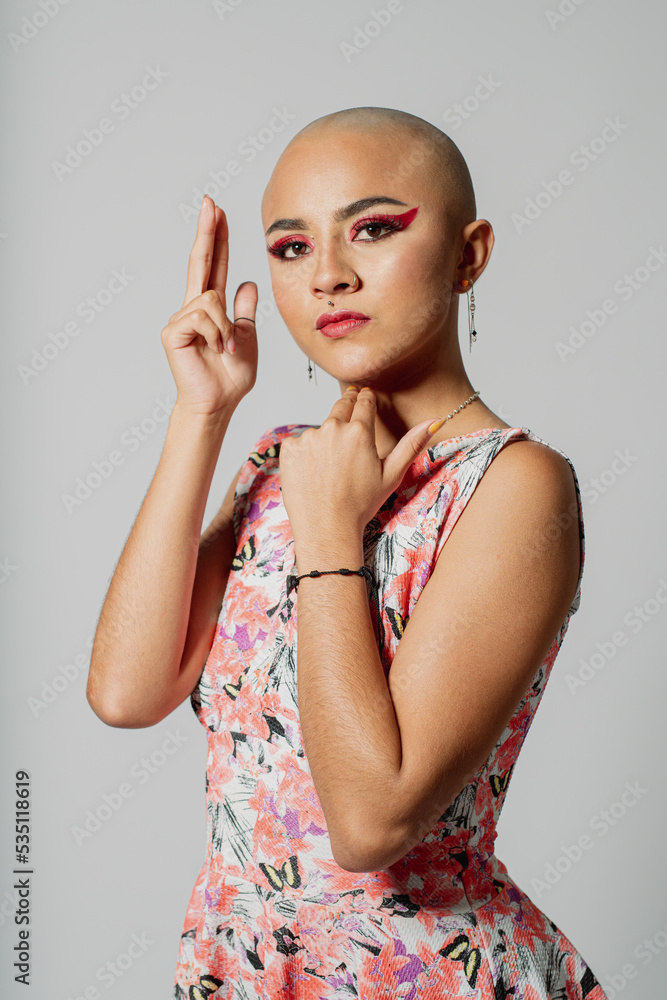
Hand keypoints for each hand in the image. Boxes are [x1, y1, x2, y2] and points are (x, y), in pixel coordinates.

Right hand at [160, 195, 257, 416]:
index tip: (217, 212)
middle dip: (207, 232)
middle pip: (200, 262)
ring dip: (226, 326)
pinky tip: (215, 350)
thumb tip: (247, 283)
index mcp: (211, 308)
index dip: (216, 239)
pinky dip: (217, 333)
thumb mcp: (247, 337)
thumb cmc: (231, 376)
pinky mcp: (172, 331)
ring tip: (225, 349)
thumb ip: (244, 310)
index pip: (214, 266)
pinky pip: (203, 315)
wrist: (219, 402)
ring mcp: (180, 318)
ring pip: (211, 298)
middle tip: (211, 202)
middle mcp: (192, 308)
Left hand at [279, 386, 442, 543]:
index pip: (364, 402)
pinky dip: (306, 453)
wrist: (326, 528)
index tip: (365, 396)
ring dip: (326, 439)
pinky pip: (300, 443)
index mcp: (359, 432)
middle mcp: (332, 428)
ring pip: (320, 429)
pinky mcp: (289, 449)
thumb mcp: (392, 475)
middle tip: (350, 424)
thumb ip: (412, 444)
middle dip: (347, 409)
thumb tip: (435, 421)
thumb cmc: (360, 505)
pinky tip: (314, 473)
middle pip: (341, 407)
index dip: (366, 398)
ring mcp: (308, 438)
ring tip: (332, 467)